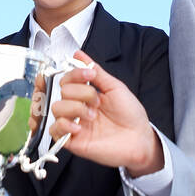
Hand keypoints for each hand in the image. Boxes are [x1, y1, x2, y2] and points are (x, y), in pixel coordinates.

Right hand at [50, 50, 163, 175]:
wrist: (139, 138)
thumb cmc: (130, 114)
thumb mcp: (114, 87)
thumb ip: (96, 72)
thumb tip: (79, 54)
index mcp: (85, 94)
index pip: (67, 79)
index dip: (75, 74)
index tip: (90, 75)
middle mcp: (77, 107)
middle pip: (62, 91)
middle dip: (82, 92)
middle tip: (98, 102)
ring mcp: (73, 123)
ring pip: (56, 108)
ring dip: (75, 108)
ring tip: (93, 116)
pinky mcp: (72, 141)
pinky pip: (54, 130)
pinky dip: (64, 125)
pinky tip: (79, 127)